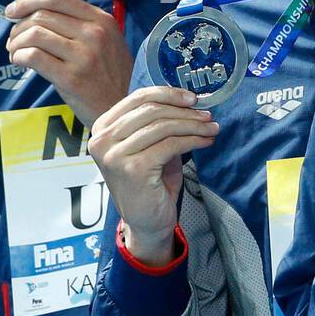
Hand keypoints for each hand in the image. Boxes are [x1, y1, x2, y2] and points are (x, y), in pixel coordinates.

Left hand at [5, 0, 133, 126]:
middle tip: (13, 40)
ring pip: (34, 34)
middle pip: (42, 16)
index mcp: (102, 20)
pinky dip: (19, 57)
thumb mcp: (107, 43)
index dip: (28, 0)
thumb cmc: (111, 77)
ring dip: (16, 43)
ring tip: (15, 53)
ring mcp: (83, 56)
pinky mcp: (71, 78)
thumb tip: (36, 16)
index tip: (12, 10)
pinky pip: (34, 57)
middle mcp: (94, 33)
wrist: (123, 110)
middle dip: (19, 26)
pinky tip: (20, 62)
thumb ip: (80, 26)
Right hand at [88, 86, 218, 266]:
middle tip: (208, 116)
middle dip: (184, 111)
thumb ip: (157, 121)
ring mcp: (115, 155)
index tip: (192, 98)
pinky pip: (170, 144)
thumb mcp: (148, 145)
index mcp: (102, 128)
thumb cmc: (149, 182)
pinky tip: (205, 141)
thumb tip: (187, 100)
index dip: (168, 94)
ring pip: (162, 126)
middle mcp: (102, 140)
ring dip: (193, 125)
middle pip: (151, 110)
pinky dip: (193, 140)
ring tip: (211, 128)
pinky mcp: (133, 168)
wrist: (146, 221)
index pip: (138, 98)